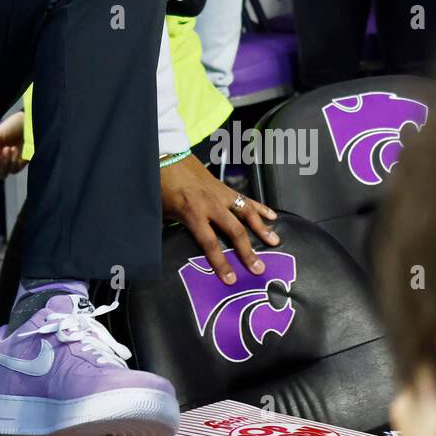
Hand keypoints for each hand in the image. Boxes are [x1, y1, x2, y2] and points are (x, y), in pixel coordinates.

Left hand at [160, 156, 280, 284]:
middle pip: (234, 231)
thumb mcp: (161, 211)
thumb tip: (173, 246)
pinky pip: (245, 198)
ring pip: (246, 212)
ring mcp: (220, 194)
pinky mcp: (224, 187)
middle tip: (259, 269)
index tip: (231, 280)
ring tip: (274, 242)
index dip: (221, 263)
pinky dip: (260, 207)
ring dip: (261, 228)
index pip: (210, 243)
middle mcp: (210, 204)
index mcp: (192, 212)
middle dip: (247, 252)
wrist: (166, 155)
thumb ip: (171, 229)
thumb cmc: (160, 185)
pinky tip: (273, 216)